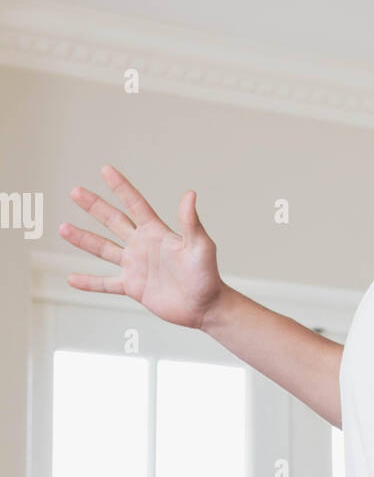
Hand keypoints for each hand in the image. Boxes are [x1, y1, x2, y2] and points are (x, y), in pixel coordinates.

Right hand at [59, 165, 223, 329]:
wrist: (205, 306)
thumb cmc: (207, 275)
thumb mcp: (200, 246)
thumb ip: (191, 222)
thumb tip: (190, 194)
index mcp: (157, 233)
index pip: (135, 205)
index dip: (121, 187)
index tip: (106, 170)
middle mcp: (143, 246)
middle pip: (113, 221)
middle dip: (94, 206)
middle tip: (75, 191)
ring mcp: (136, 266)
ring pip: (104, 250)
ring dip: (83, 239)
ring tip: (63, 228)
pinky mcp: (133, 288)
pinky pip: (106, 284)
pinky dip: (89, 282)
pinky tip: (71, 279)